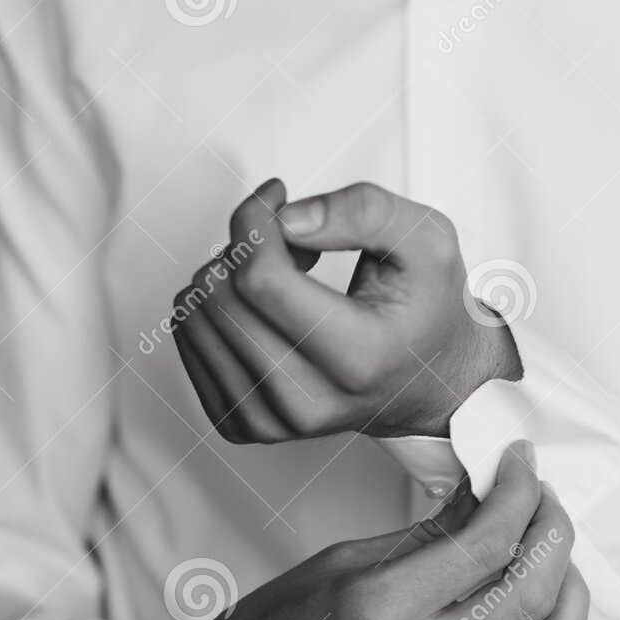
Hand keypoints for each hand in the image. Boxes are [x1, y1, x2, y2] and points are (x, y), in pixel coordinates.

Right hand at [149, 442, 587, 619]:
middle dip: (553, 530)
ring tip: (552, 554)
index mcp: (378, 612)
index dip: (518, 490)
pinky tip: (540, 605)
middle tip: (542, 495)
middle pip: (532, 594)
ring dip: (570, 596)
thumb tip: (483, 498)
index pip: (486, 543)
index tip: (520, 461)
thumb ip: (424, 536)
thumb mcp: (340, 564)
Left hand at [171, 179, 521, 441]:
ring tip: (283, 275)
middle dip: (244, 246)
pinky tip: (263, 308)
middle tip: (292, 239)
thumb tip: (287, 219)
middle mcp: (308, 403)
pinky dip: (217, 309)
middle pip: (221, 298)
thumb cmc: (428, 311)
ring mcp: (269, 422)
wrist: (430, 384)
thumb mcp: (426, 241)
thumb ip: (364, 211)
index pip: (261, 281)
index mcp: (357, 360)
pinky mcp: (241, 423)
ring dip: (229, 276)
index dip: (254, 220)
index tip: (276, 195)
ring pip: (195, 317)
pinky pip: (189, 342)